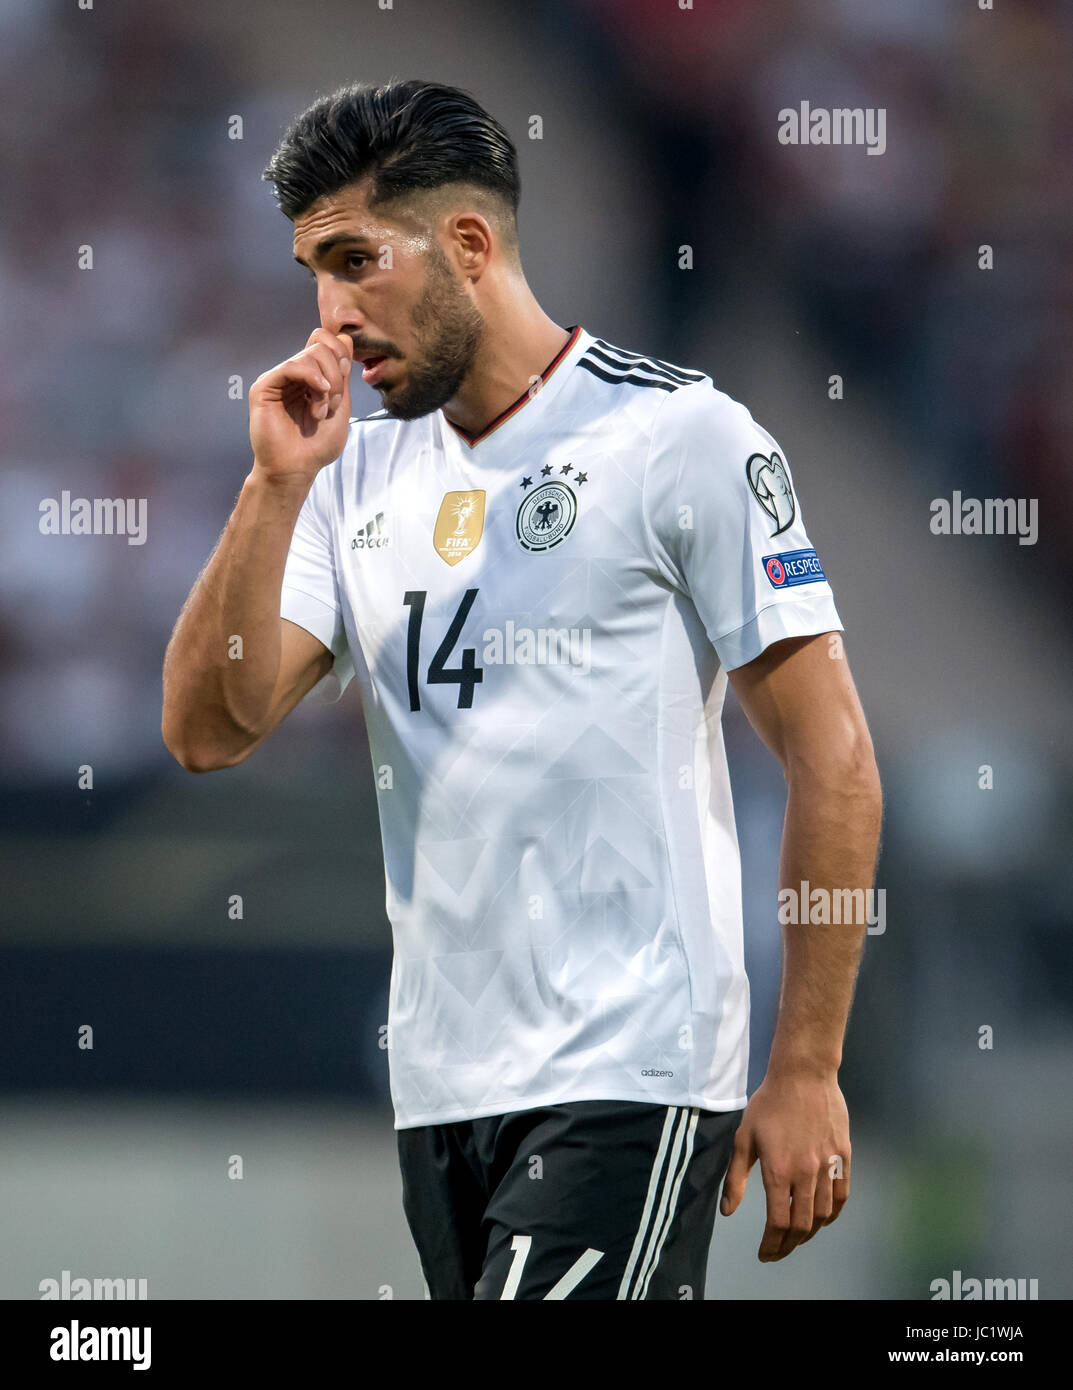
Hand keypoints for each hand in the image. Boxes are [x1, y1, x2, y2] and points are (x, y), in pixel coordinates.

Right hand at [249, 328, 353, 483]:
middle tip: (333, 403)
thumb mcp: (340, 407)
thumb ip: (343, 375)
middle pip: (321, 345)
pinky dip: (312, 379)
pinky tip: (318, 399)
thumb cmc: (316, 446)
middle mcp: (293, 374)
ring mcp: (278, 379)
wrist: (296, 469)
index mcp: (310, 376)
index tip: (343, 387)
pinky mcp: (264, 387)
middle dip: (337, 374)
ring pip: (310, 354)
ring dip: (327, 385)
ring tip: (321, 412)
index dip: (341, 355)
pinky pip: (291, 366)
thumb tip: (346, 338)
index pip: (325, 341)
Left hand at [719, 1068, 850, 1260]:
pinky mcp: (843, 1158)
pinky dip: (833, 1215)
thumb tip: (728, 1211)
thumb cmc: (769, 1104)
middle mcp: (806, 1175)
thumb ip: (737, 1178)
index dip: (772, 1245)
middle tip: (778, 1250)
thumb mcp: (744, 1138)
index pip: (778, 1223)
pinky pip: (842, 1197)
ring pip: (823, 1214)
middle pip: (802, 1225)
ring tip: (797, 1237)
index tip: (765, 1253)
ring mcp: (828, 1167)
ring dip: (809, 1232)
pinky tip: (823, 1219)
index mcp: (779, 1172)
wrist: (803, 1076)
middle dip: (788, 1245)